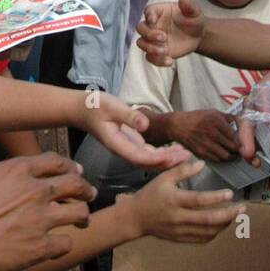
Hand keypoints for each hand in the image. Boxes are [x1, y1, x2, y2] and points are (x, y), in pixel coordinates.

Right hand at [0, 153, 95, 269]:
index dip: (69, 166)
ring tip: (83, 220)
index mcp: (19, 170)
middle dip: (85, 188)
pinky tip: (60, 245)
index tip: (75, 171)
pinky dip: (64, 243)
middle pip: (74, 183)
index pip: (55, 161)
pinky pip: (65, 242)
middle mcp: (36, 190)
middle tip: (89, 192)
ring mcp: (41, 218)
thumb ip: (4, 176)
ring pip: (79, 211)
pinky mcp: (41, 245)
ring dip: (83, 215)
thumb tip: (12, 180)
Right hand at [75, 91, 192, 170]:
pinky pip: (149, 153)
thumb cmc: (94, 106)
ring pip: (150, 160)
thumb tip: (146, 125)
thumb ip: (128, 116)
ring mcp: (128, 148)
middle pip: (148, 163)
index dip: (157, 159)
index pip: (140, 157)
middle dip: (168, 162)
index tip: (173, 157)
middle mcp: (124, 150)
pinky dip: (162, 153)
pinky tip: (175, 149)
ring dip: (168, 159)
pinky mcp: (131, 143)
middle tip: (187, 158)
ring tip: (186, 154)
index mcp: (117, 145)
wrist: (82, 109)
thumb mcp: (111, 107)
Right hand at [121, 159, 243, 241]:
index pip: (198, 200)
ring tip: (235, 215)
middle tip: (242, 208)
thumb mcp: (163, 177)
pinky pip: (202, 239)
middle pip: (207, 220)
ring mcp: (179, 230)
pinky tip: (222, 224)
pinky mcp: (181, 238)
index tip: (230, 194)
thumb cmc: (151, 194)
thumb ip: (182, 170)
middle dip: (228, 215)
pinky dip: (215, 232)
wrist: (136, 218)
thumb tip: (202, 163)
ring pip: (207, 232)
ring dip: (224, 224)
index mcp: (173, 200)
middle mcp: (177, 217)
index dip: (215, 198)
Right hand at [136, 0, 204, 66]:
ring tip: (165, 51)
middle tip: (163, 37)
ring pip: (141, 43)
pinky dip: (157, 61)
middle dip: (148, 34)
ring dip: (150, 48)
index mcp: (159, 12)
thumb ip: (189, 6)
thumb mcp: (194, 12)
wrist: (197, 35)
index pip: (148, 11)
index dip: (148, 15)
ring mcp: (153, 39)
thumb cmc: (193, 20)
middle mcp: (153, 25)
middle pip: (140, 28)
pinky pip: (150, 57)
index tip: (153, 20)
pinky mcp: (156, 51)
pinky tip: (170, 61)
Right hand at [164, 109, 240, 161]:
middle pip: (232, 148)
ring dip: (231, 157)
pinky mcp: (200, 152)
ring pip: (225, 156)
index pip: (235, 137)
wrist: (178, 125)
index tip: (244, 144)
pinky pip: (216, 160)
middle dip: (238, 151)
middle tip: (240, 151)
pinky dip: (221, 159)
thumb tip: (244, 123)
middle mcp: (212, 133)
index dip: (242, 143)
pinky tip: (222, 154)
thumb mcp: (214, 112)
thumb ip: (229, 118)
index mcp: (217, 121)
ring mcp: (206, 144)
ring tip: (232, 154)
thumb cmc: (197, 118)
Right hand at [236, 32, 269, 160]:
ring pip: (256, 121)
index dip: (258, 107)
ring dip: (251, 140)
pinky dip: (265, 142)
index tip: (262, 124)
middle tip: (246, 153)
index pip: (261, 91)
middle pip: (251, 109)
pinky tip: (267, 159)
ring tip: (252, 161)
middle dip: (245, 130)